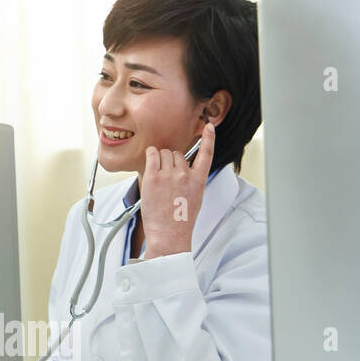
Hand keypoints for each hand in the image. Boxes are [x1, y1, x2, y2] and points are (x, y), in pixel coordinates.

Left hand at [139, 122, 214, 259]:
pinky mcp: (153, 177)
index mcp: (198, 180)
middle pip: (177, 154)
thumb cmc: (179, 219)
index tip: (208, 126)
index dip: (208, 138)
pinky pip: (152, 155)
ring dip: (159, 160)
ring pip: (163, 154)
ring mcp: (169, 175)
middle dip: (170, 162)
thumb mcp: (194, 198)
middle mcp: (185, 175)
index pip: (207, 154)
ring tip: (158, 178)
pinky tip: (150, 162)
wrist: (169, 233)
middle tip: (166, 179)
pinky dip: (150, 155)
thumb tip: (178, 168)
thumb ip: (189, 180)